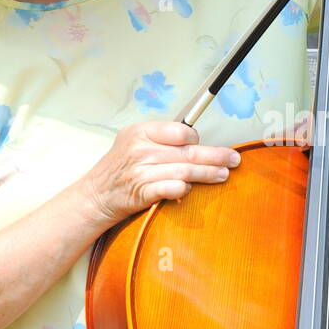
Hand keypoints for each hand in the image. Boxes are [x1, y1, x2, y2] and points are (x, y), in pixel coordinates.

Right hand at [81, 120, 240, 224]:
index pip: (180, 131)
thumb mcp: (133, 142)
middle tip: (234, 160)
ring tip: (223, 175)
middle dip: (216, 156)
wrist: (94, 196)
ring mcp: (141, 171)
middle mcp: (141, 149)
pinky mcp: (141, 192)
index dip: (196, 140)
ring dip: (208, 174)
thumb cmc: (119, 168)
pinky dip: (184, 189)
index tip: (203, 146)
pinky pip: (171, 188)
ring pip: (184, 170)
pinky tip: (191, 190)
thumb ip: (160, 139)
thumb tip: (194, 139)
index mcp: (140, 131)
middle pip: (188, 152)